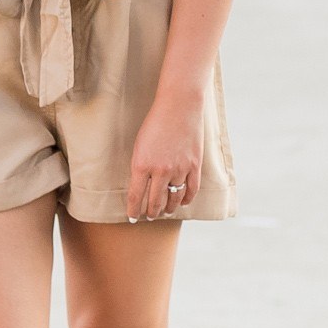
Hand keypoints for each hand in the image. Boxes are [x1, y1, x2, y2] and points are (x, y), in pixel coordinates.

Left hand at [126, 88, 207, 219]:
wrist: (178, 109)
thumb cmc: (154, 124)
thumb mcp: (139, 146)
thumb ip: (140, 166)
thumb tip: (141, 186)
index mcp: (141, 165)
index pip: (136, 196)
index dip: (134, 209)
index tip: (133, 218)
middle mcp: (160, 171)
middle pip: (155, 201)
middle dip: (151, 212)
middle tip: (148, 217)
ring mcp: (179, 170)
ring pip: (173, 198)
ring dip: (168, 208)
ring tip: (163, 212)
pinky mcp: (194, 166)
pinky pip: (191, 190)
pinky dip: (186, 199)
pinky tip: (181, 203)